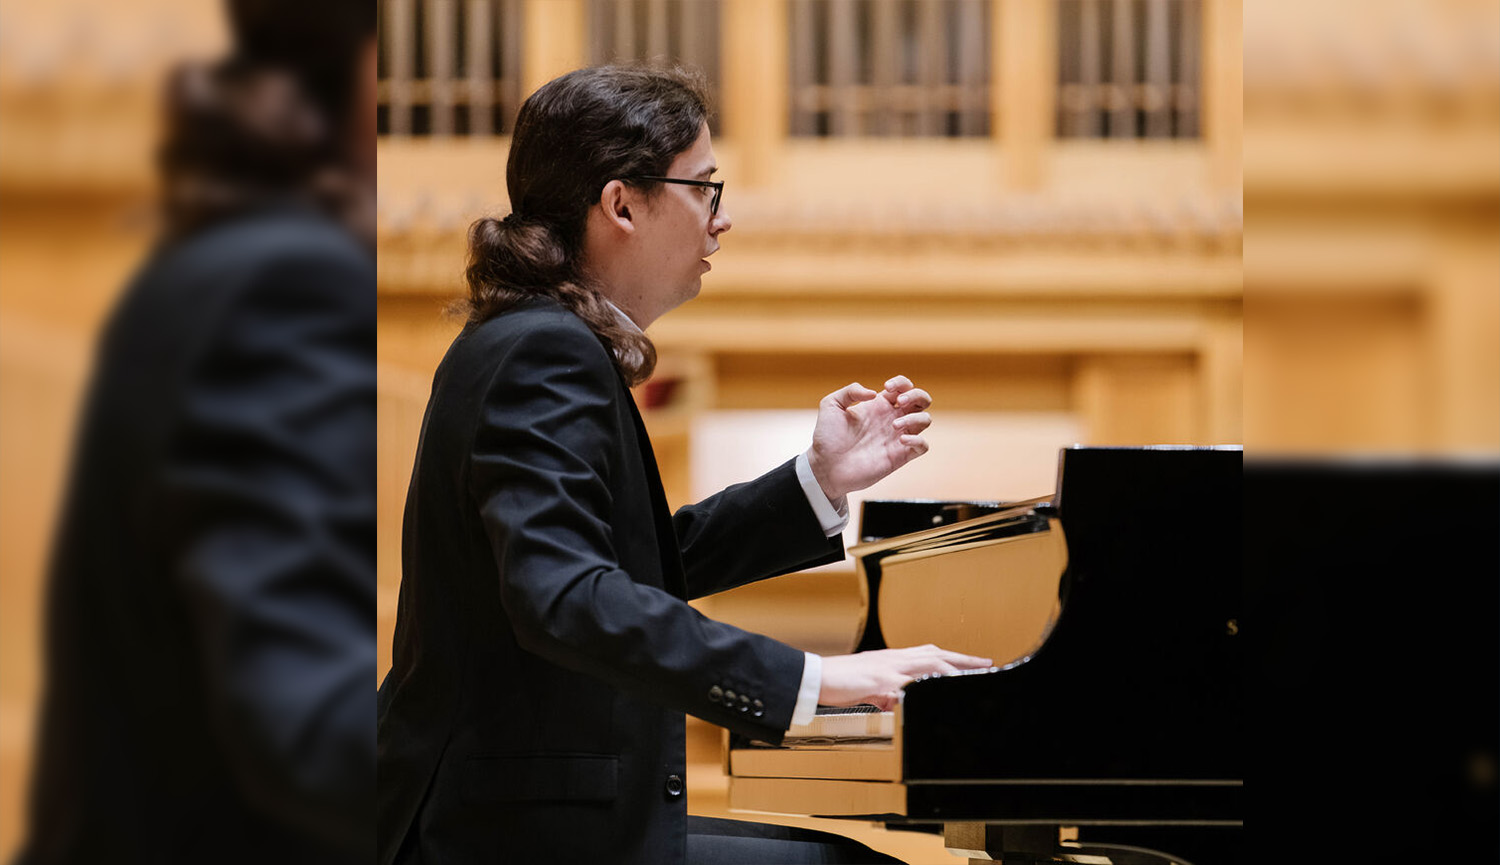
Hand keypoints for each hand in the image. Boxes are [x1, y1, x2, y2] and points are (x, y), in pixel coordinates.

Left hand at [806, 375, 931, 502]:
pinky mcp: (900, 456)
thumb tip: (873, 393)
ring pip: (925, 420)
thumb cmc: (827, 437)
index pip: (903, 387)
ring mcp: (897, 438)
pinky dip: (918, 440)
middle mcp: (891, 419)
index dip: (901, 383)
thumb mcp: (831, 405)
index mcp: (879, 405)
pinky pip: (923, 446)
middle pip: (921, 400)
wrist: (825, 466)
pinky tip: (901, 440)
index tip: (886, 388)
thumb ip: (850, 391)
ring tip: (894, 425)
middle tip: (899, 402)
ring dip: (915, 418)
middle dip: (916, 395)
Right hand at [818, 645, 992, 710]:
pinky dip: (922, 688)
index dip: (952, 657)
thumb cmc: (841, 682)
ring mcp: (888, 668)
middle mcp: (894, 659)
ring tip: (968, 677)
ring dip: (950, 671)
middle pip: (936, 654)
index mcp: (893, 658)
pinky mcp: (880, 680)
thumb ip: (886, 693)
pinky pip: (907, 684)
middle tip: (985, 663)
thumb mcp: (870, 688)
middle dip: (962, 659)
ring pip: (927, 664)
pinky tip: (935, 692)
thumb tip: (896, 702)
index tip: (972, 662)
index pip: (929, 653)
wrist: (817, 677)